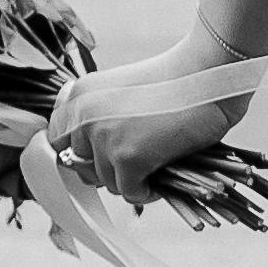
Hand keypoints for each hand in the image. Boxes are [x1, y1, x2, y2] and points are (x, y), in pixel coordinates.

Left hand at [66, 27, 260, 206]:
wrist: (212, 74)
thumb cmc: (178, 81)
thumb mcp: (123, 90)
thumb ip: (102, 115)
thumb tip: (94, 159)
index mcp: (80, 95)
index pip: (56, 139)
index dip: (78, 153)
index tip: (99, 158)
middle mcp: (83, 116)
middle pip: (80, 166)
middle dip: (106, 170)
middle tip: (134, 164)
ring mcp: (104, 138)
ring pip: (106, 182)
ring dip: (130, 181)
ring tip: (155, 167)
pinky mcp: (128, 158)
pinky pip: (129, 192)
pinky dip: (146, 192)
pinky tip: (161, 179)